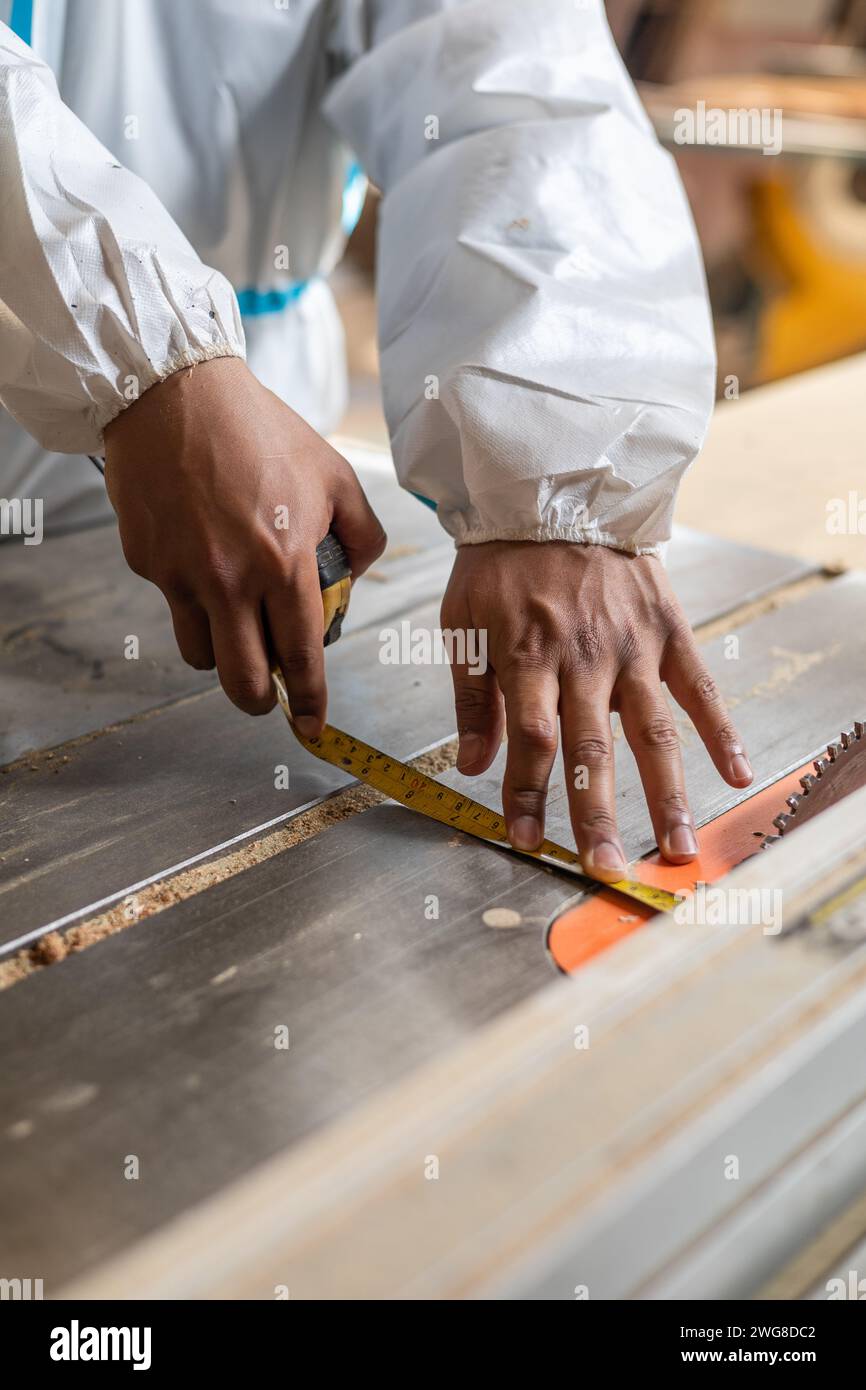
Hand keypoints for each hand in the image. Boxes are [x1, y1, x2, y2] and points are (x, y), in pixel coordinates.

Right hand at [104, 358, 384, 726]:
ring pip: (200, 655)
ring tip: (236, 623)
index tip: (312, 725)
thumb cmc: (261, 430)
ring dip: (222, 654)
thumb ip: (362, 534)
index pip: (301, 655)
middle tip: (269, 694)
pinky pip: (174, 604)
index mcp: (283, 562)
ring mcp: (182, 575)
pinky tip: (204, 560)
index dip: (309, 700)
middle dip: (260, 701)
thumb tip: (357, 578)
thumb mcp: (335, 474)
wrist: (177, 393)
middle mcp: (230, 580)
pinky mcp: (148, 563)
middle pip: (241, 681)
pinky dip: (193, 601)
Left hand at [441, 541, 751, 881]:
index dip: (528, 795)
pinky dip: (722, 730)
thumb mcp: (463, 621)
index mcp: (528, 654)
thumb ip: (471, 696)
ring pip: (653, 732)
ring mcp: (634, 646)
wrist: (556, 490)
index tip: (527, 842)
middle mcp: (584, 657)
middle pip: (594, 749)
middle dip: (598, 815)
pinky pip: (700, 687)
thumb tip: (471, 766)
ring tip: (679, 847)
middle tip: (606, 870)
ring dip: (668, 794)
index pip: (532, 741)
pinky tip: (738, 772)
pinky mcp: (669, 631)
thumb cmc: (502, 562)